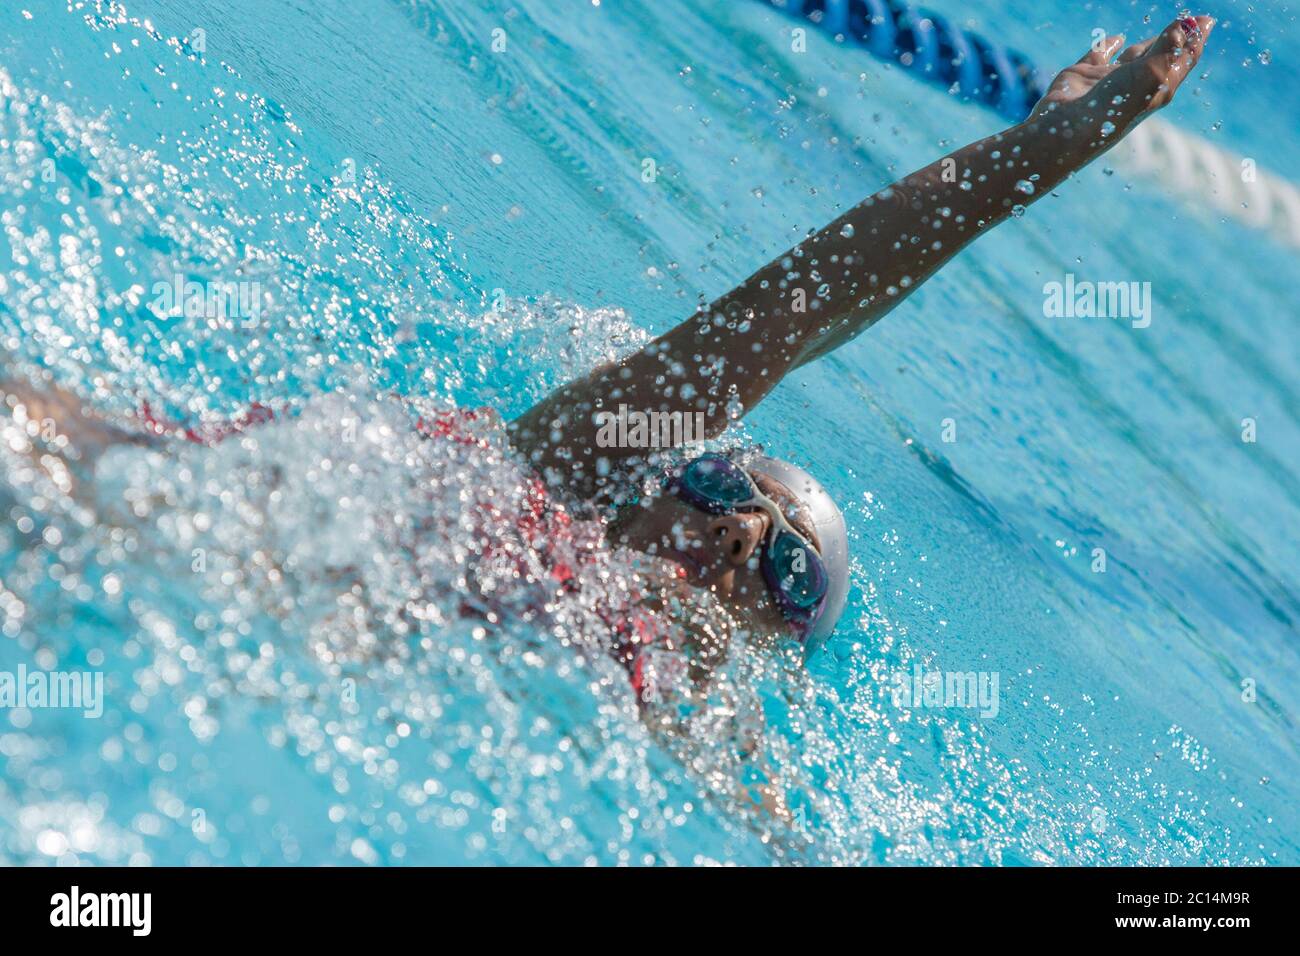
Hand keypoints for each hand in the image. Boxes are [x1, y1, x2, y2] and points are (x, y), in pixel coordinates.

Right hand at [1029, 15, 1214, 152]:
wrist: (1063, 130)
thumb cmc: (1111, 108)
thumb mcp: (1150, 74)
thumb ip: (1170, 47)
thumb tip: (1193, 24)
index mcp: (1157, 89)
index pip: (1183, 61)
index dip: (1196, 40)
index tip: (1208, 19)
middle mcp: (1135, 85)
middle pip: (1162, 58)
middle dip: (1177, 40)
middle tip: (1191, 22)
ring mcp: (1108, 80)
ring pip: (1133, 56)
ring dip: (1148, 43)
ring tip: (1165, 30)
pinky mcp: (1083, 75)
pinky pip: (1099, 55)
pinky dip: (1109, 44)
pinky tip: (1117, 37)